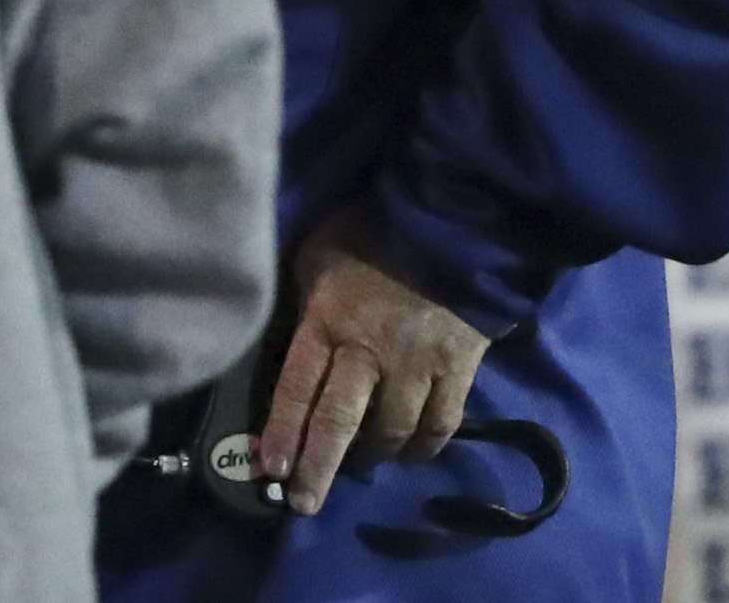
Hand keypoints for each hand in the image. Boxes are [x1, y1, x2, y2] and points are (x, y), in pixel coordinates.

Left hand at [258, 210, 492, 513]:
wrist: (450, 223)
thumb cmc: (370, 232)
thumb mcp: (317, 256)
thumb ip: (306, 302)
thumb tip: (292, 339)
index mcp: (327, 320)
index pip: (297, 387)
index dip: (283, 432)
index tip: (271, 469)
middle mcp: (368, 351)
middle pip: (339, 423)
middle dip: (318, 469)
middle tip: (303, 505)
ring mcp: (416, 365)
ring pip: (391, 432)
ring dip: (372, 458)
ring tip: (358, 470)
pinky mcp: (458, 370)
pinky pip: (439, 424)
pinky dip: (423, 448)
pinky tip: (409, 455)